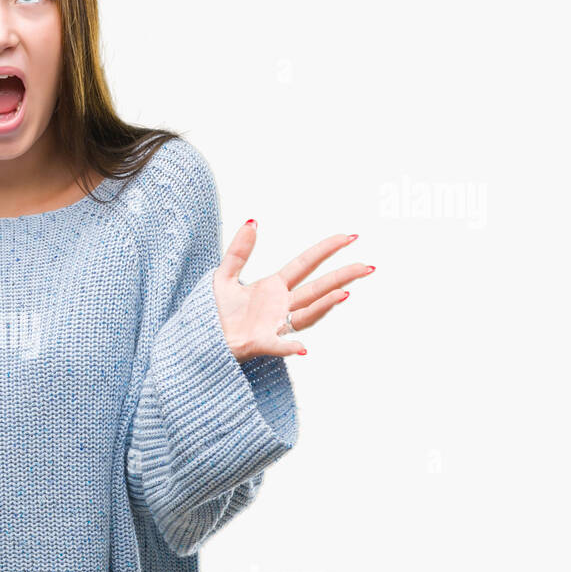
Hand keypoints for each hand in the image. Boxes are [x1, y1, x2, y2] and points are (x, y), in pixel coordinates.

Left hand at [213, 222, 373, 362]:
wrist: (203, 338)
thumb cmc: (215, 312)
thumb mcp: (223, 276)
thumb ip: (238, 251)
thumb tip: (252, 222)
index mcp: (273, 287)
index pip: (305, 264)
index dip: (326, 250)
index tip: (348, 238)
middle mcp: (280, 306)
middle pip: (316, 288)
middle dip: (341, 277)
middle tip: (366, 267)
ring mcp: (274, 325)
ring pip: (307, 314)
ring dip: (325, 305)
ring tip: (344, 293)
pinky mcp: (260, 343)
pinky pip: (278, 346)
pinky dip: (290, 348)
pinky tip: (303, 349)